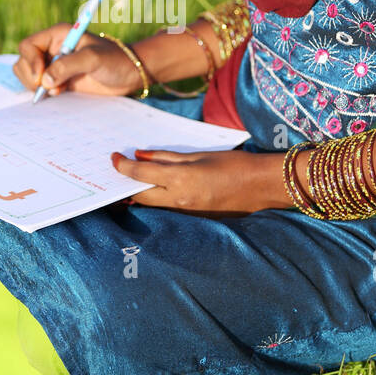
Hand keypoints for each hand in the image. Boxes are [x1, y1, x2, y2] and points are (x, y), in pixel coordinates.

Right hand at [14, 23, 145, 97]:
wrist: (130, 73)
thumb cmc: (115, 59)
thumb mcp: (93, 59)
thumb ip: (68, 66)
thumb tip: (45, 81)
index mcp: (58, 35)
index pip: (28, 45)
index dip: (30, 62)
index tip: (41, 77)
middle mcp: (52, 48)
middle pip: (23, 61)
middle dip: (31, 76)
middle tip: (50, 87)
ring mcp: (54, 65)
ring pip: (28, 75)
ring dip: (36, 86)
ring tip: (58, 89)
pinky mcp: (59, 80)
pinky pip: (40, 87)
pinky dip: (43, 92)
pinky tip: (60, 93)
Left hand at [111, 147, 280, 213]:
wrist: (261, 186)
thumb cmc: (233, 164)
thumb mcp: (198, 155)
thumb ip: (167, 157)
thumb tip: (141, 155)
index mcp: (180, 180)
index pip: (140, 175)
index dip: (122, 166)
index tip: (114, 158)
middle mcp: (179, 200)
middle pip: (140, 195)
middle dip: (125, 184)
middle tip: (117, 171)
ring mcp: (186, 213)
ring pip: (151, 204)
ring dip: (139, 193)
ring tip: (131, 180)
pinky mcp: (193, 218)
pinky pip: (166, 209)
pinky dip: (155, 199)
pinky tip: (154, 190)